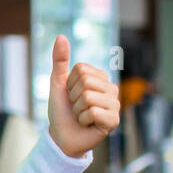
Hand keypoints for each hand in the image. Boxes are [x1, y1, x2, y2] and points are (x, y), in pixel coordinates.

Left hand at [46, 34, 120, 158]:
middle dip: (73, 97)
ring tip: (81, 116)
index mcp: (100, 77)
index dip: (69, 84)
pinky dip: (83, 120)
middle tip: (76, 107)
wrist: (62, 136)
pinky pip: (93, 112)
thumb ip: (59, 60)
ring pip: (89, 97)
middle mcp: (111, 88)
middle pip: (86, 82)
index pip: (81, 69)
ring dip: (77, 110)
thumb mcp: (57, 82)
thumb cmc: (62, 109)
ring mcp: (115, 104)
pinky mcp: (114, 121)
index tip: (71, 95)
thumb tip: (61, 36)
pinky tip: (88, 124)